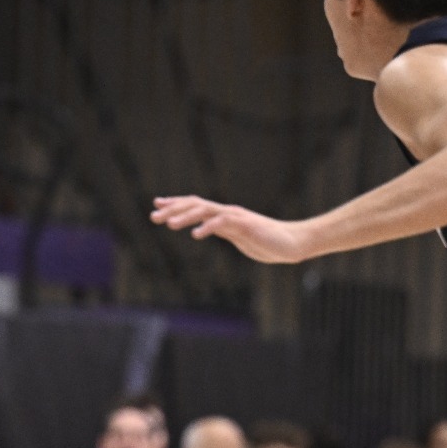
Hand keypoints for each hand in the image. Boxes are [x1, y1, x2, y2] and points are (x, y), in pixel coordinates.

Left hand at [151, 195, 310, 263]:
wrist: (293, 243)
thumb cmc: (267, 242)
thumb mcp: (239, 236)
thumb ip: (222, 231)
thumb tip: (205, 229)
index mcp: (224, 216)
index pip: (196, 205)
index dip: (176, 204)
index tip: (157, 205)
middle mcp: (228, 213)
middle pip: (196, 205)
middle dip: (173, 209)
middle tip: (153, 216)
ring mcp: (237, 218)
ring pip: (206, 211)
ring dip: (186, 216)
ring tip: (169, 224)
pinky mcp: (246, 226)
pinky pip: (223, 223)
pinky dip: (208, 227)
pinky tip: (195, 234)